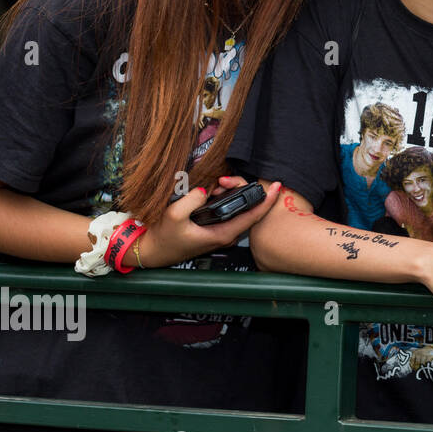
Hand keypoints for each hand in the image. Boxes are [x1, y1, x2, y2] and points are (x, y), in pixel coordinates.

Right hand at [136, 176, 281, 267]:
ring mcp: (222, 233)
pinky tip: (215, 191)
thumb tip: (206, 189)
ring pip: (238, 210)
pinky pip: (229, 212)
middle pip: (247, 211)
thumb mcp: (174, 216)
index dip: (267, 202)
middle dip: (243, 190)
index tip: (277, 187)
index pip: (253, 217)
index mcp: (222, 234)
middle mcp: (226, 235)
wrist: (154, 251)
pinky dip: (225, 199)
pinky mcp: (216, 229)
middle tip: (227, 180)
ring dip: (232, 194)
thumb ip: (191, 200)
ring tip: (219, 184)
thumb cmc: (164, 238)